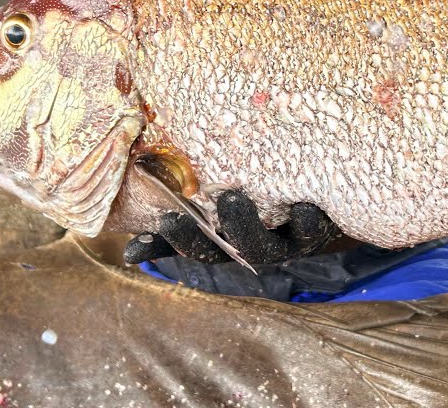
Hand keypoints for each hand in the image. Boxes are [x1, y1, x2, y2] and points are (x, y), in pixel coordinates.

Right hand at [123, 190, 340, 264]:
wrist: (318, 197)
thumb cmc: (256, 199)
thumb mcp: (213, 211)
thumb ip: (174, 228)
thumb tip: (129, 251)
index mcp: (227, 241)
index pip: (197, 245)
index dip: (179, 238)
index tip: (165, 218)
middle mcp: (254, 246)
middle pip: (234, 248)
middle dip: (219, 228)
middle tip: (214, 201)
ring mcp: (286, 241)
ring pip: (268, 245)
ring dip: (251, 225)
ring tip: (237, 198)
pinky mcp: (316, 231)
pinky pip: (312, 230)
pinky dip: (307, 219)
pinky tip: (304, 204)